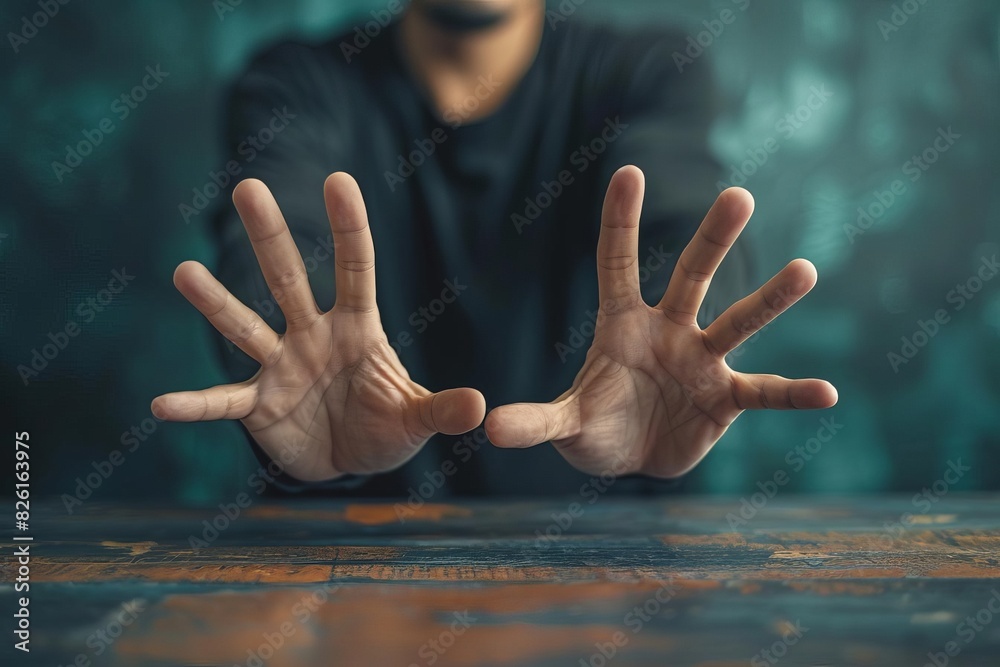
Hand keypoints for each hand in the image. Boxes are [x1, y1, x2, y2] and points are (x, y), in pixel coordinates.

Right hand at [152, 174, 485, 481]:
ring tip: (183, 271)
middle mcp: (312, 335)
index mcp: (357, 329)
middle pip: (289, 279)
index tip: (340, 181)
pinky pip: (223, 402)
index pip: (355, 270)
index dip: (349, 230)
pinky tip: (162, 405)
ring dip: (215, 302)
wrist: (350, 462)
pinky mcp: (257, 405)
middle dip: (271, 236)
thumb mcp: (416, 419)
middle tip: (248, 187)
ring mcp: (280, 366)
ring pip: (245, 327)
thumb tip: (481, 408)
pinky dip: (196, 405)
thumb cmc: (385, 427)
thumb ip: (441, 410)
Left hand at [484, 166, 837, 477]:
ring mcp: (702, 362)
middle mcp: (668, 331)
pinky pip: (764, 393)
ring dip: (770, 300)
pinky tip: (827, 393)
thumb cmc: (594, 427)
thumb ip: (535, 422)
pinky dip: (793, 394)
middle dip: (713, 240)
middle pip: (692, 277)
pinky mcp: (726, 399)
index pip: (618, 263)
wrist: (630, 456)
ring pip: (738, 323)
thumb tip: (488, 428)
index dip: (621, 222)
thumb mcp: (564, 425)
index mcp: (622, 325)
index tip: (627, 173)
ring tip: (806, 269)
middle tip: (739, 196)